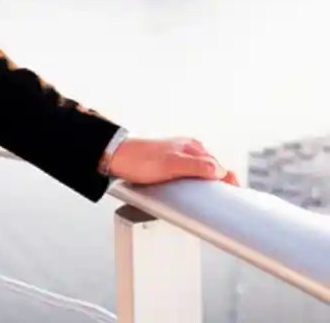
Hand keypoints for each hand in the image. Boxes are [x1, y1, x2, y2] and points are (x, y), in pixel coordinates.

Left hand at [109, 136, 239, 186]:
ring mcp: (178, 154)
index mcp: (194, 147)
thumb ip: (196, 167)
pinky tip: (188, 189)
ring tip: (207, 198)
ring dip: (205, 183)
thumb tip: (220, 172)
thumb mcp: (171, 166)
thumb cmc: (140, 161)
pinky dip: (192, 181)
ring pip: (200, 171)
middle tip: (221, 202)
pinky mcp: (168, 161)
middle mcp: (188, 149)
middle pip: (212, 169)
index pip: (220, 167)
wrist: (115, 156)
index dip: (228, 182)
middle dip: (218, 183)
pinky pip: (188, 172)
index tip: (234, 197)